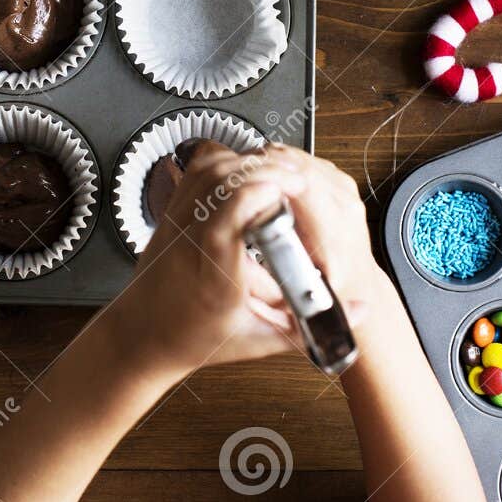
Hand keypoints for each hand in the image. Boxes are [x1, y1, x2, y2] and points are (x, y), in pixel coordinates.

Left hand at [102, 145, 388, 382]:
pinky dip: (227, 161)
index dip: (257, 194)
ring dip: (247, 162)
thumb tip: (358, 311)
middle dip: (262, 171)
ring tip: (280, 173)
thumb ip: (311, 325)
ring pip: (208, 170)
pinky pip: (197, 170)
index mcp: (212, 276)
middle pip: (220, 184)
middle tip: (297, 179)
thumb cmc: (197, 339)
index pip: (226, 219)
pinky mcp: (171, 210)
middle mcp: (189, 242)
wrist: (143, 336)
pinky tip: (251, 171)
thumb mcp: (261, 340)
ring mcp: (175, 222)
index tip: (289, 191)